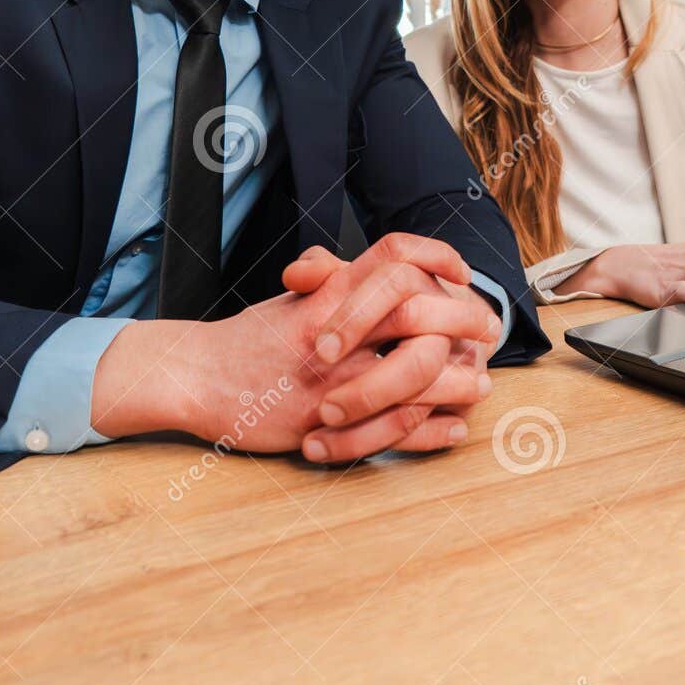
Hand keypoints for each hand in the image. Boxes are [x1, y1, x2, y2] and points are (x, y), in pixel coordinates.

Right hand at [90, 234, 499, 462]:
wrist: (196, 377)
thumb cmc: (248, 338)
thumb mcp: (293, 298)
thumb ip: (332, 279)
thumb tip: (364, 263)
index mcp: (330, 293)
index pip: (394, 255)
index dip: (436, 256)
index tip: (461, 273)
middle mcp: (337, 331)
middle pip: (420, 313)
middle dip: (465, 323)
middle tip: (488, 332)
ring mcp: (333, 379)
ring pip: (418, 376)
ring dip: (460, 382)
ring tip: (478, 384)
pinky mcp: (326, 424)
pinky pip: (395, 429)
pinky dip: (434, 430)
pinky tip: (453, 425)